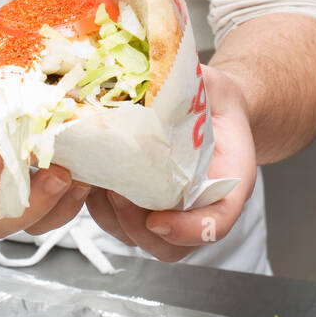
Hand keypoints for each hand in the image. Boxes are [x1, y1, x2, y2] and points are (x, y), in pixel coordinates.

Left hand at [84, 63, 256, 262]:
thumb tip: (158, 69)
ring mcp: (167, 210)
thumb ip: (197, 87)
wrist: (211, 107)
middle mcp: (197, 208)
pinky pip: (117, 221)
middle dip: (136, 225)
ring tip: (98, 183)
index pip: (214, 225)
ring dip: (113, 218)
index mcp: (227, 183)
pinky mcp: (140, 205)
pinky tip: (88, 177)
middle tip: (117, 193)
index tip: (158, 220)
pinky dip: (100, 207)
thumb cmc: (213, 100)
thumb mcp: (215, 86)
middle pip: (169, 246)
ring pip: (138, 237)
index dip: (187, 230)